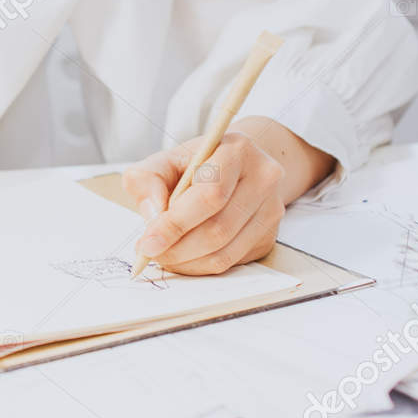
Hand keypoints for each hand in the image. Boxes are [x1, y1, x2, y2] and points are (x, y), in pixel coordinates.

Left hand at [121, 119, 333, 274]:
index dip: (176, 223)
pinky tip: (183, 257)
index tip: (147, 243)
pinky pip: (231, 263)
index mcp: (237, 151)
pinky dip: (200, 267)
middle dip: (177, 248)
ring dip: (186, 262)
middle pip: (218, 229)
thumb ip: (147, 180)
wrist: (234, 168)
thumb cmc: (193, 164)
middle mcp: (263, 179)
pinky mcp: (268, 237)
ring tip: (163, 255)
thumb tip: (153, 216)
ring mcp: (271, 210)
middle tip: (150, 252)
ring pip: (225, 252)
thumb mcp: (163, 160)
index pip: (210, 194)